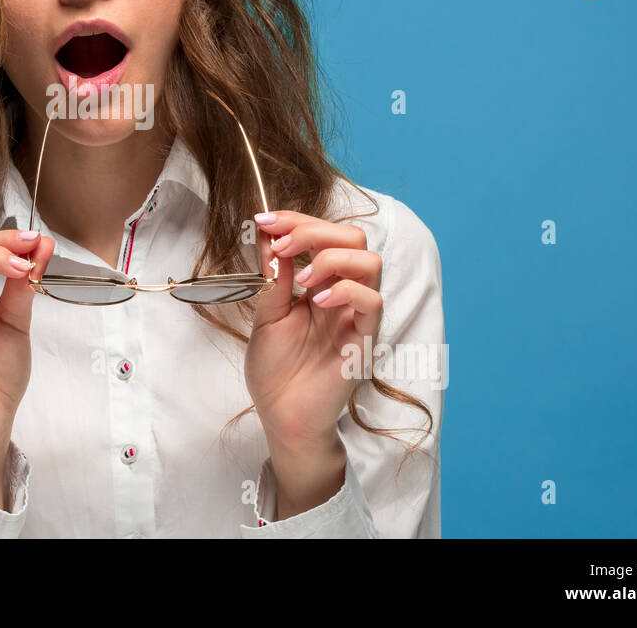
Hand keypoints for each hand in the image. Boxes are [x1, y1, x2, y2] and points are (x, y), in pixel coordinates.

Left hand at [244, 210, 382, 458]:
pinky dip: (345, 290)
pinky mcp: (364, 338)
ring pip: (370, 260)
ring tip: (302, 278)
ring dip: (332, 257)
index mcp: (319, 283)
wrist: (281, 415)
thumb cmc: (275, 370)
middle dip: (315, 230)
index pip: (322, 235)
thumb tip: (269, 233)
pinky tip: (316, 302)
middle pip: (353, 237)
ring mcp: (356, 314)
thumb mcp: (266, 314)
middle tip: (283, 245)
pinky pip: (373, 300)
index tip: (264, 220)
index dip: (295, 220)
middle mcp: (342, 293)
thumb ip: (273, 276)